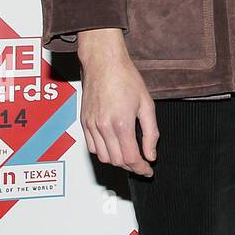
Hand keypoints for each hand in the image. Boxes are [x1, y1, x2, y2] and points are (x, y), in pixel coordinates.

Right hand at [76, 28, 157, 176]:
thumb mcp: (147, 104)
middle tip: (142, 164)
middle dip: (131, 166)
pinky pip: (92, 147)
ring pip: (102, 157)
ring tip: (129, 156)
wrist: (103, 63)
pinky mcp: (83, 122)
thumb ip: (150, 132)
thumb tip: (151, 154)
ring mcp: (91, 125)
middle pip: (116, 161)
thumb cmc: (127, 79)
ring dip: (116, 161)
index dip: (141, 168)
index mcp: (121, 123)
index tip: (148, 171)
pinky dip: (103, 152)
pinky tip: (114, 146)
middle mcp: (103, 127)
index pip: (130, 158)